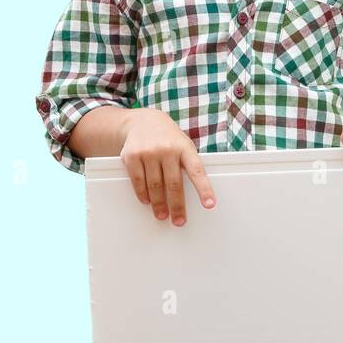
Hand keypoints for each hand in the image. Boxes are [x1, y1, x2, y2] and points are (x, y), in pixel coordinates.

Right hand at [119, 108, 216, 224]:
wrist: (143, 121)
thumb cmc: (168, 138)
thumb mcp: (183, 144)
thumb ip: (187, 164)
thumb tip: (195, 192)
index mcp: (185, 148)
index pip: (197, 171)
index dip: (204, 189)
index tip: (210, 204)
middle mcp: (167, 149)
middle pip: (173, 184)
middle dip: (177, 205)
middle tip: (179, 220)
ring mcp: (149, 152)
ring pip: (155, 185)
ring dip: (159, 204)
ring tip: (162, 215)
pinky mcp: (132, 156)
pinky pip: (138, 180)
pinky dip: (143, 194)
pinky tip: (147, 201)